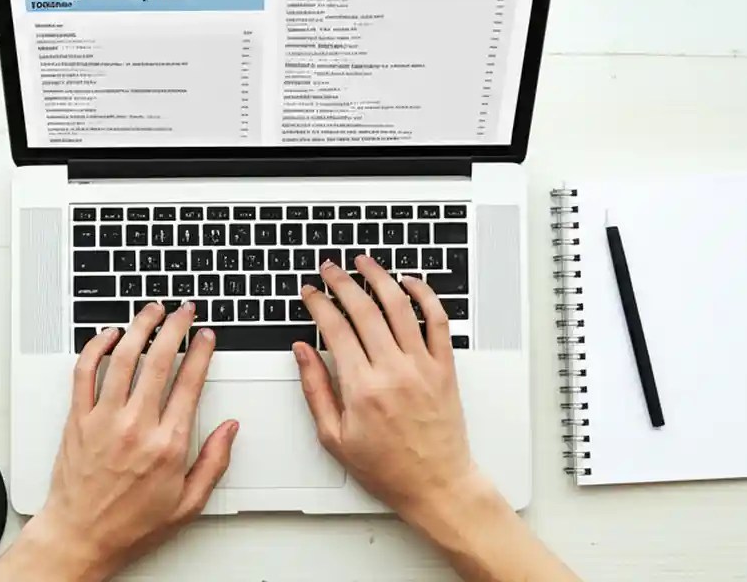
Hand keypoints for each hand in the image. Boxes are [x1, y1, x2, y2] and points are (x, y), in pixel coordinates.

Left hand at [0, 302, 236, 581]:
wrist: (81, 537)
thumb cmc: (130, 525)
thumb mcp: (188, 504)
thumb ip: (214, 462)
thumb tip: (230, 429)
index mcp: (168, 444)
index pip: (190, 382)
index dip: (201, 351)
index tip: (206, 336)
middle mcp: (136, 426)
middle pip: (159, 360)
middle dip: (175, 327)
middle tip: (184, 311)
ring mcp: (104, 420)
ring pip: (122, 358)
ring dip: (139, 327)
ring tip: (151, 310)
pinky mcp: (78, 420)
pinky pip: (84, 372)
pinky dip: (94, 347)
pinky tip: (106, 334)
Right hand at [293, 257, 486, 524]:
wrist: (437, 484)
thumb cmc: (387, 468)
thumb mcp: (334, 437)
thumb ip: (315, 389)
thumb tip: (302, 352)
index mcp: (362, 388)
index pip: (335, 329)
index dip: (318, 303)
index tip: (309, 293)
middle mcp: (393, 371)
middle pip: (364, 309)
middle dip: (341, 281)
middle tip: (329, 268)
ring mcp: (422, 366)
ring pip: (400, 306)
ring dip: (379, 277)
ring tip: (364, 262)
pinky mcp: (444, 367)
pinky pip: (437, 321)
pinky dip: (424, 295)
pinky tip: (410, 282)